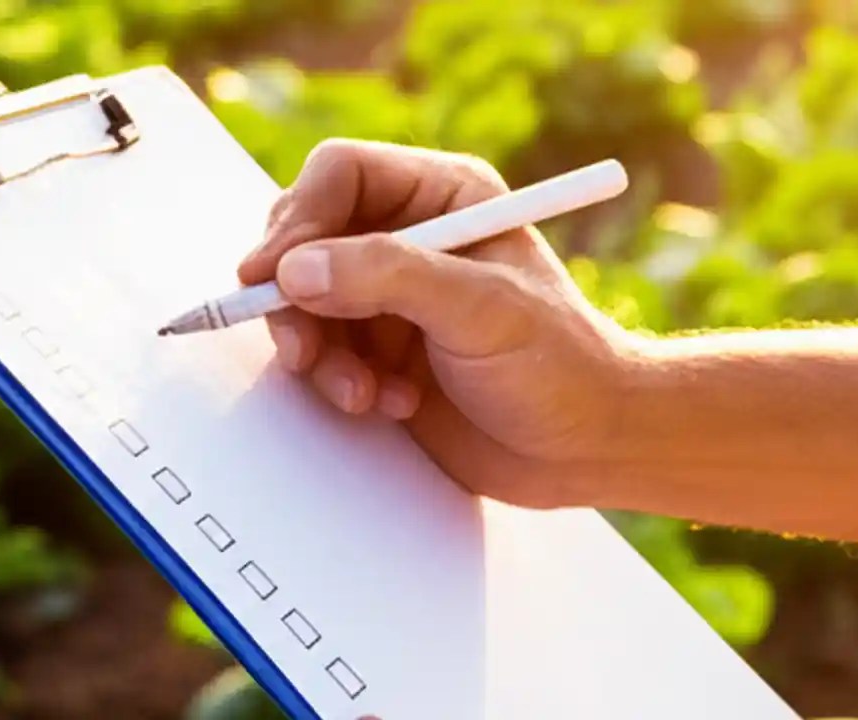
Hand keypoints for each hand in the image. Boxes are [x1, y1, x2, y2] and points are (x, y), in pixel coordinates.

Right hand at [238, 140, 636, 507]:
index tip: (271, 274)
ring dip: (318, 353)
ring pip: (303, 302)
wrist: (586, 447)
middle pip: (307, 238)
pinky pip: (321, 353)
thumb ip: (387, 278)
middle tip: (302, 348)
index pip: (340, 176)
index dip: (298, 220)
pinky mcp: (380, 351)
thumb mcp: (480, 310)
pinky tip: (391, 405)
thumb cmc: (559, 366)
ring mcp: (390, 297)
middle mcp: (410, 238)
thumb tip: (295, 269)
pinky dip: (338, 383)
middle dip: (295, 298)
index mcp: (444, 197)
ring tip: (363, 393)